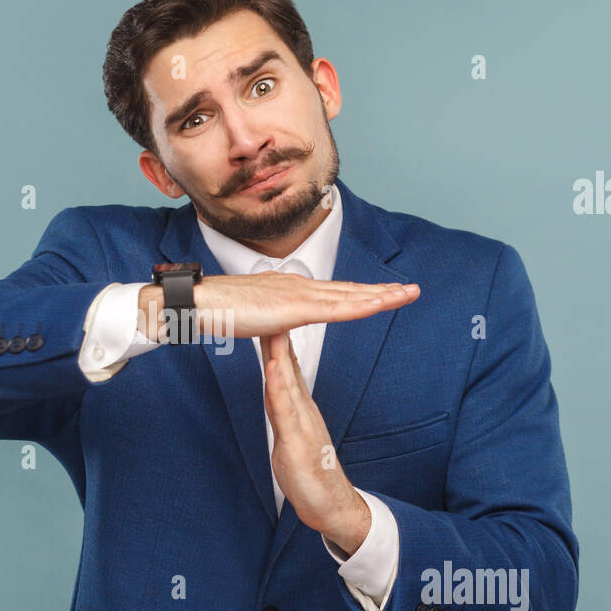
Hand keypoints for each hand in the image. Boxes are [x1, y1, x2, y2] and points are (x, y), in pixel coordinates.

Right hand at [138, 272, 418, 338]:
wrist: (199, 303)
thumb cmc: (216, 310)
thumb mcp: (250, 315)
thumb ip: (267, 318)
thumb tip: (272, 324)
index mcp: (289, 289)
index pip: (333, 292)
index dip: (360, 293)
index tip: (383, 295)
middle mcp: (298, 285)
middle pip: (348, 290)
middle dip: (381, 291)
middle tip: (411, 290)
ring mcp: (298, 294)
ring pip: (349, 296)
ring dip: (380, 295)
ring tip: (408, 294)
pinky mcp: (294, 307)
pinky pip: (336, 308)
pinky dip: (362, 305)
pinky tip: (380, 305)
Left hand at [261, 329, 370, 554]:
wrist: (331, 505)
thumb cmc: (310, 473)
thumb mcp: (291, 435)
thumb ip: (283, 411)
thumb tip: (275, 390)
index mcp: (298, 406)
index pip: (284, 365)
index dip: (275, 337)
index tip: (268, 311)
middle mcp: (301, 409)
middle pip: (286, 365)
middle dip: (278, 333)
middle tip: (271, 303)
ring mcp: (301, 424)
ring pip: (287, 381)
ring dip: (279, 353)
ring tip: (274, 325)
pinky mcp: (296, 442)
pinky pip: (285, 411)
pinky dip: (278, 388)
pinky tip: (272, 370)